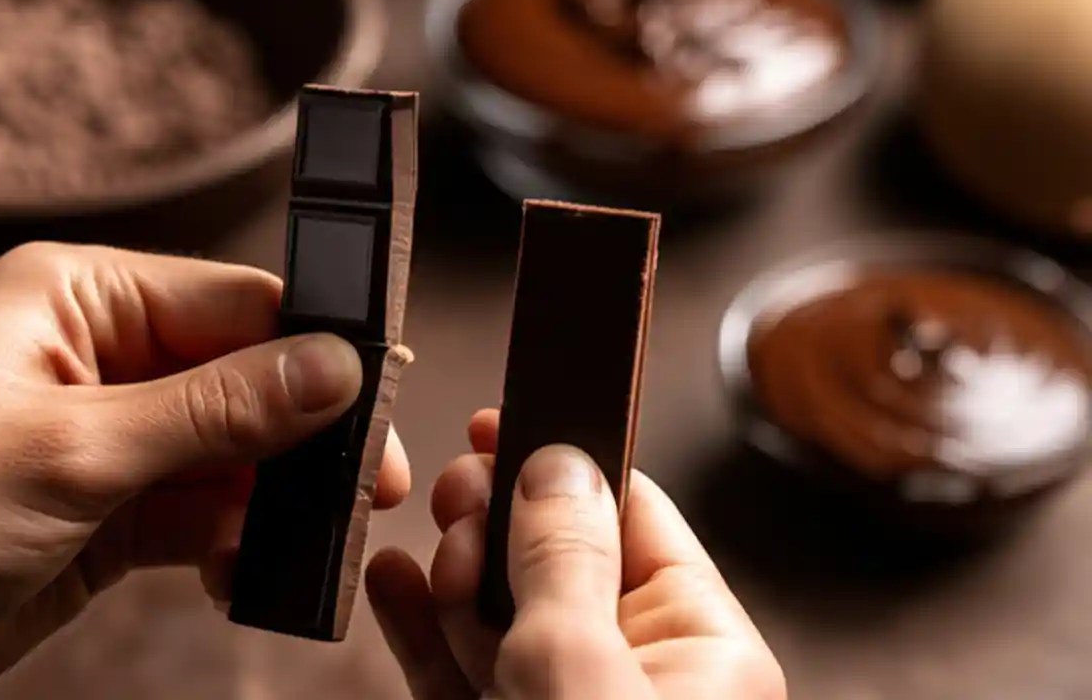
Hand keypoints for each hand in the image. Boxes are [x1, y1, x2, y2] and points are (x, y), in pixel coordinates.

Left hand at [0, 242, 409, 698]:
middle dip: (305, 433)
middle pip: (246, 378)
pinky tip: (248, 571)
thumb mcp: (71, 450)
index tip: (383, 395)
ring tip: (315, 540)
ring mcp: (110, 440)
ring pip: (234, 453)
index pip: (234, 303)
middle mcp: (101, 358)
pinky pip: (203, 513)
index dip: (315, 345)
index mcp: (79, 300)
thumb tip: (333, 366)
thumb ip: (214, 409)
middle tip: (368, 485)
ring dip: (276, 497)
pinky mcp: (110, 514)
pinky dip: (236, 541)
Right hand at [366, 410, 783, 699]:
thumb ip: (564, 562)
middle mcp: (637, 677)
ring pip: (504, 617)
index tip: (500, 419)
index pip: (636, 519)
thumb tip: (557, 463)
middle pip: (560, 562)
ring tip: (427, 538)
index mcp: (702, 653)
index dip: (567, 462)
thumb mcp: (579, 671)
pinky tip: (391, 582)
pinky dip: (421, 629)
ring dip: (456, 570)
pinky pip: (457, 671)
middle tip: (456, 492)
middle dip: (498, 520)